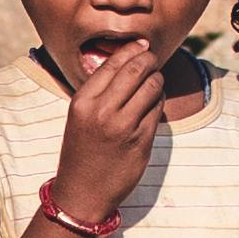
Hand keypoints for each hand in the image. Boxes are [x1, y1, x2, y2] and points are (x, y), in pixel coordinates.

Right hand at [43, 31, 166, 230]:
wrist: (82, 192)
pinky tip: (153, 103)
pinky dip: (159, 101)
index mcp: (83, 102)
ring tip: (153, 82)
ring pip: (152, 87)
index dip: (131, 50)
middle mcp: (103, 112)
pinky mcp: (142, 140)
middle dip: (149, 59)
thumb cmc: (81, 151)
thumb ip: (99, 91)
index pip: (113, 64)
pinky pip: (158, 109)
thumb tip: (129, 61)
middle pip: (136, 70)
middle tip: (153, 58)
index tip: (142, 45)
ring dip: (157, 80)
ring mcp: (124, 127)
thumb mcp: (79, 117)